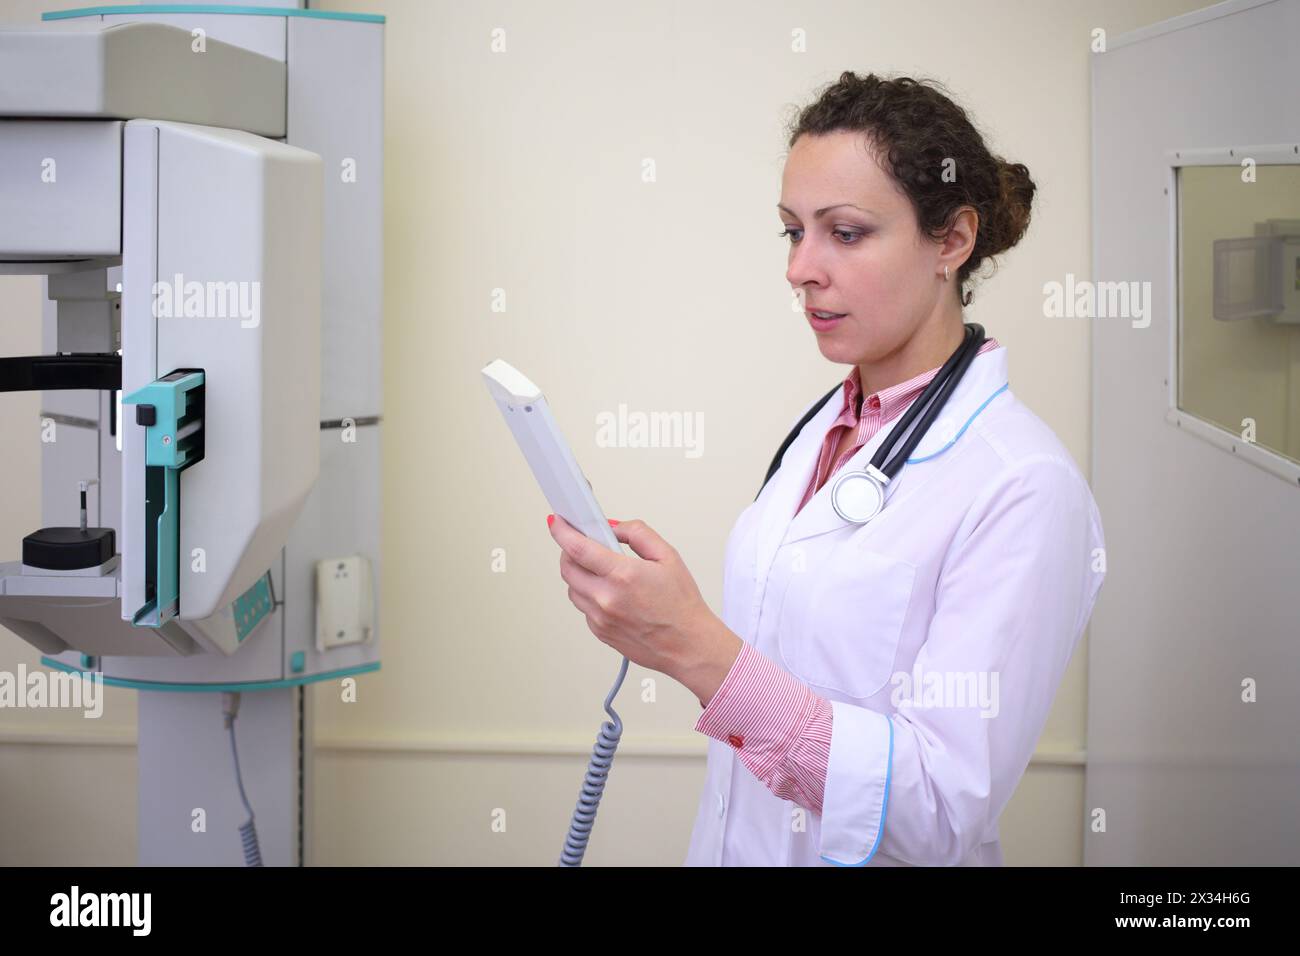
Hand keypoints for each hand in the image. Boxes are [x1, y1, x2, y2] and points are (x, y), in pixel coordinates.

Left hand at [547, 514, 739, 696]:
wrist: (688, 645)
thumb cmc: (682, 605)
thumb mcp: (668, 556)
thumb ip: (637, 533)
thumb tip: (613, 527)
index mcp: (623, 575)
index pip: (577, 547)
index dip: (562, 531)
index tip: (557, 522)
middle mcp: (607, 598)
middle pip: (567, 567)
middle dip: (570, 551)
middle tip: (583, 544)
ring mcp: (600, 618)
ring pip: (572, 588)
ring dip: (580, 574)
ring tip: (603, 571)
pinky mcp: (600, 632)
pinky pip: (583, 608)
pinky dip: (590, 596)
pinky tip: (611, 594)